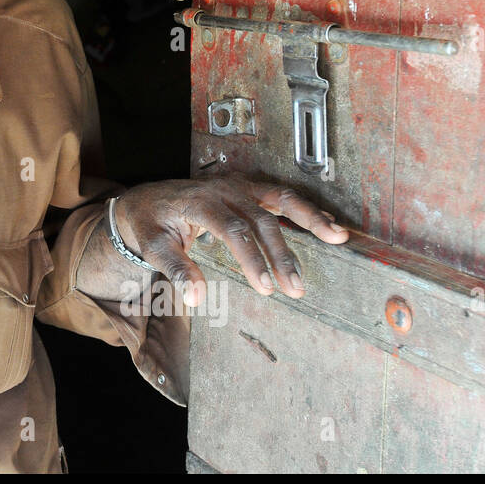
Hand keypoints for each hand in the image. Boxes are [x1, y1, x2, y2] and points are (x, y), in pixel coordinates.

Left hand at [114, 176, 348, 305]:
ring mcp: (239, 187)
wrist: (146, 199)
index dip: (252, 258)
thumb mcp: (153, 247)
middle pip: (261, 219)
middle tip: (295, 287)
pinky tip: (330, 226)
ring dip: (310, 219)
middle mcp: (224, 189)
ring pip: (280, 198)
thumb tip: (196, 297)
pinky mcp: (249, 190)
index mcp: (199, 202)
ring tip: (337, 238)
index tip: (266, 286)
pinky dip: (308, 209)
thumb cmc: (151, 224)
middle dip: (281, 254)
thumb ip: (176, 269)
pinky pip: (282, 196)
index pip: (232, 230)